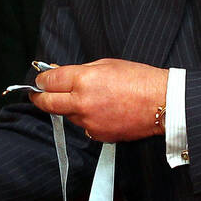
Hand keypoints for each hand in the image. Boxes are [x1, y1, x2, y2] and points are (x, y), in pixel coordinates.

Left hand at [30, 59, 167, 141]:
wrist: (163, 103)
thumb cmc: (139, 80)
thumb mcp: (106, 64)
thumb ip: (78, 70)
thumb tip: (57, 73)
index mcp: (83, 81)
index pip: (48, 82)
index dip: (41, 80)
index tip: (40, 81)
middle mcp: (82, 103)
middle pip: (47, 104)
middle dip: (40, 98)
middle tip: (38, 94)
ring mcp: (89, 122)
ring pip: (66, 115)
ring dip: (68, 108)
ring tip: (87, 99)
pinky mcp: (97, 135)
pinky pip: (83, 126)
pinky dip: (86, 119)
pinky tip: (101, 111)